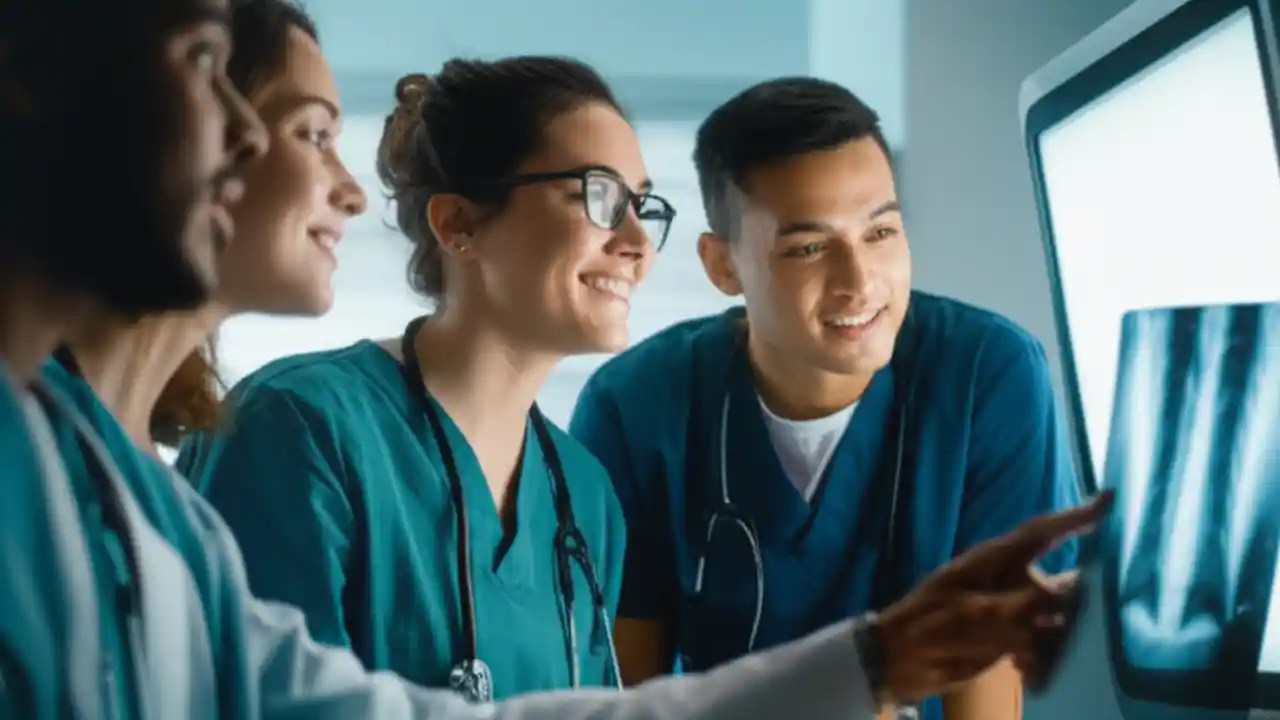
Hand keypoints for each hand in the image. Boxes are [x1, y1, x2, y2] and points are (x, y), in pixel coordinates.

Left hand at [871, 490, 1113, 707]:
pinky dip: (1042, 660)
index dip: (1077, 516)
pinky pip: (1044, 645)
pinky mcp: (1011, 637)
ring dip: (1058, 643)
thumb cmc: (928, 623)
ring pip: (1058, 621)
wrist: (899, 659)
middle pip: (1063, 584)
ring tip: (1037, 660)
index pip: (1044, 532)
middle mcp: (1011, 580)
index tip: (1111, 499)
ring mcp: (1012, 609)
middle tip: (1095, 630)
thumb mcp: (972, 613)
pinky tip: (1029, 674)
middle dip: (1079, 606)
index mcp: (997, 559)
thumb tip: (1067, 598)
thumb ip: (1019, 606)